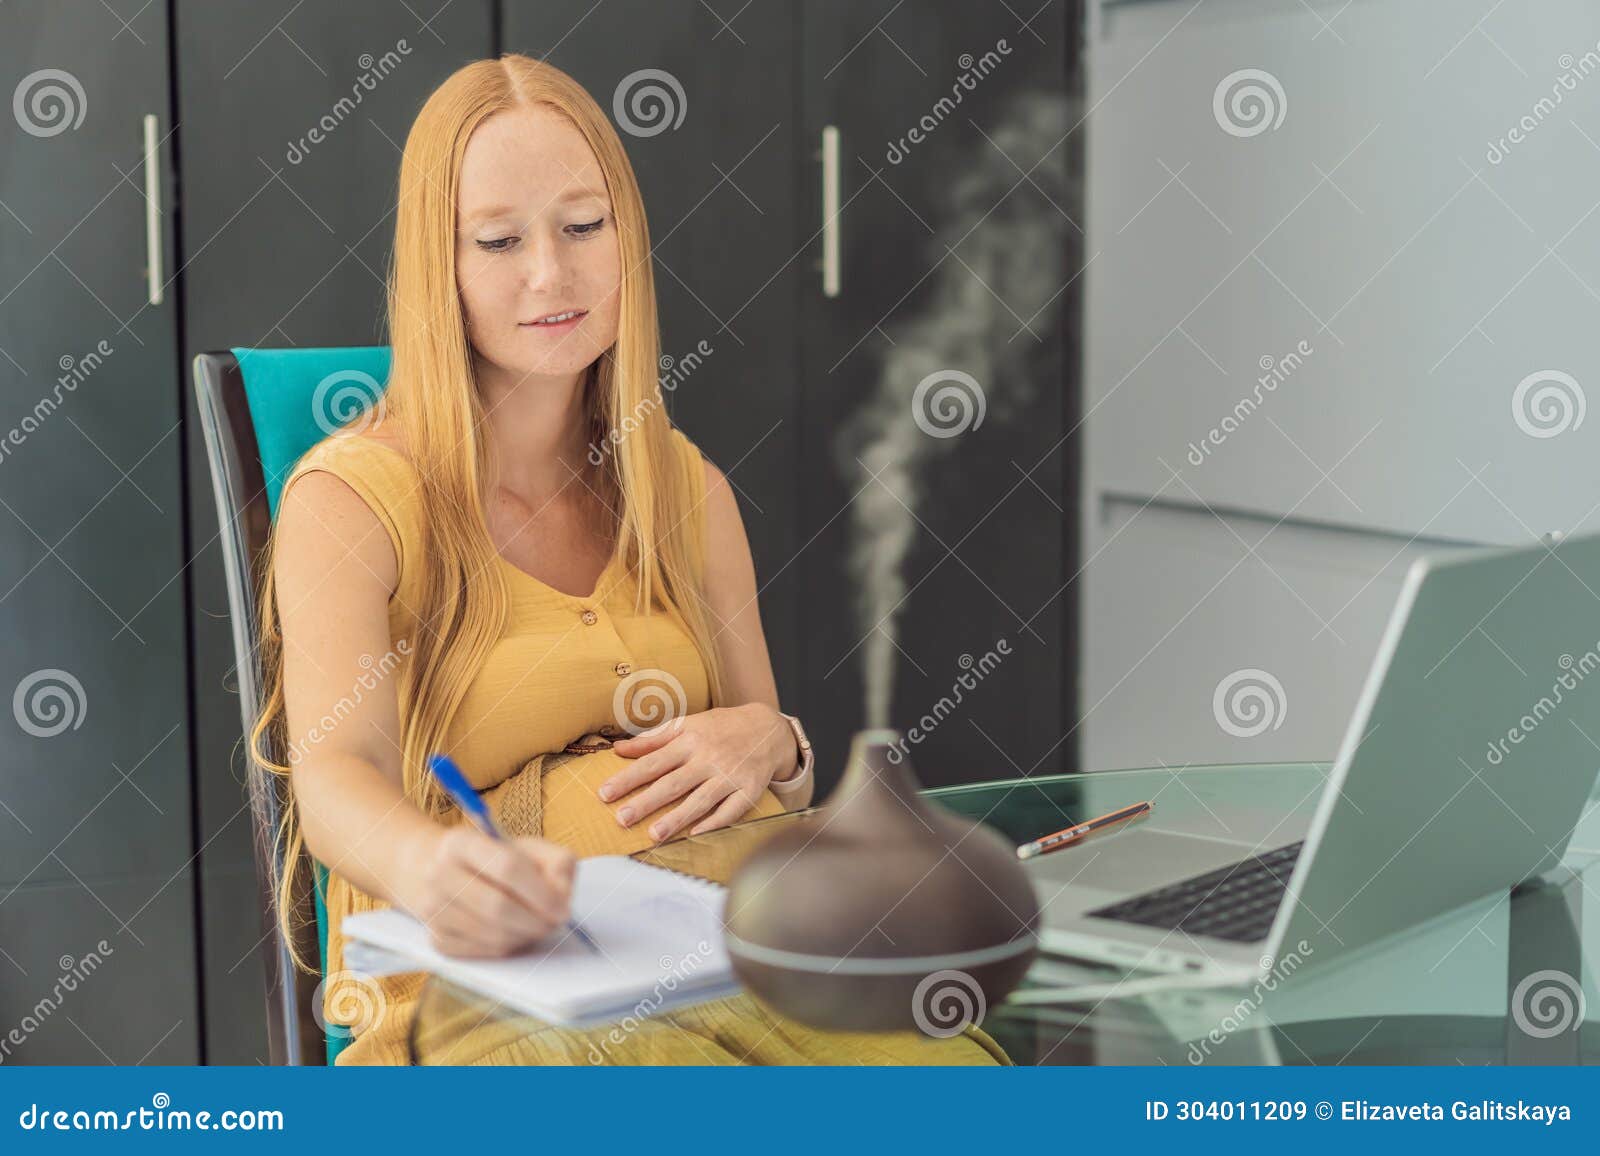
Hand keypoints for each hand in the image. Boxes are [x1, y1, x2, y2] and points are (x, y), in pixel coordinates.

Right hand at [396, 824, 575, 957]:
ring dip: (525, 936)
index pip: (507, 867)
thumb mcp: (524, 846)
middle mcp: (439, 874)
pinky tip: (512, 932)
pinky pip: (483, 952)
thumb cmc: (490, 859)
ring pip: (492, 935)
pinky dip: (507, 947)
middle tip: (554, 923)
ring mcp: (432, 908)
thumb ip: (555, 861)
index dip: (541, 892)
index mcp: (462, 842)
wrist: (431, 870)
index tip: (563, 908)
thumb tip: (562, 895)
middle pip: (498, 907)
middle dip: (536, 921)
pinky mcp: (435, 938)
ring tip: (535, 924)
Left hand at [599, 702, 797, 841]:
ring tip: (653, 835)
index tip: (604, 793)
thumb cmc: (721, 727)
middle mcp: (709, 758)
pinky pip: (731, 810)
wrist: (769, 729)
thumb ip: (653, 739)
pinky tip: (696, 834)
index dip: (627, 778)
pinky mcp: (750, 790)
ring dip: (677, 818)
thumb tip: (618, 749)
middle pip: (673, 783)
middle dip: (646, 802)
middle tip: (622, 819)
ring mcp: (731, 775)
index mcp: (690, 741)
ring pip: (700, 800)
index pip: (653, 761)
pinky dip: (715, 822)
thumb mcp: (688, 724)